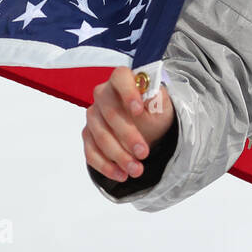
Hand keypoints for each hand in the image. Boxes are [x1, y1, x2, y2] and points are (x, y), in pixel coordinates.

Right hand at [83, 67, 174, 181]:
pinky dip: (106, 166)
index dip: (127, 92)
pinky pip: (91, 152)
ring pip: (100, 136)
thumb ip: (156, 100)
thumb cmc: (155, 112)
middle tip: (144, 153)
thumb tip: (150, 96)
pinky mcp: (88, 135)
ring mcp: (93, 115)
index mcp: (123, 80)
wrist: (149, 126)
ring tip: (137, 170)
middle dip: (127, 136)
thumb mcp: (162, 106)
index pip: (120, 77)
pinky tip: (121, 174)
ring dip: (118, 156)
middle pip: (110, 113)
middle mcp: (103, 94)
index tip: (139, 110)